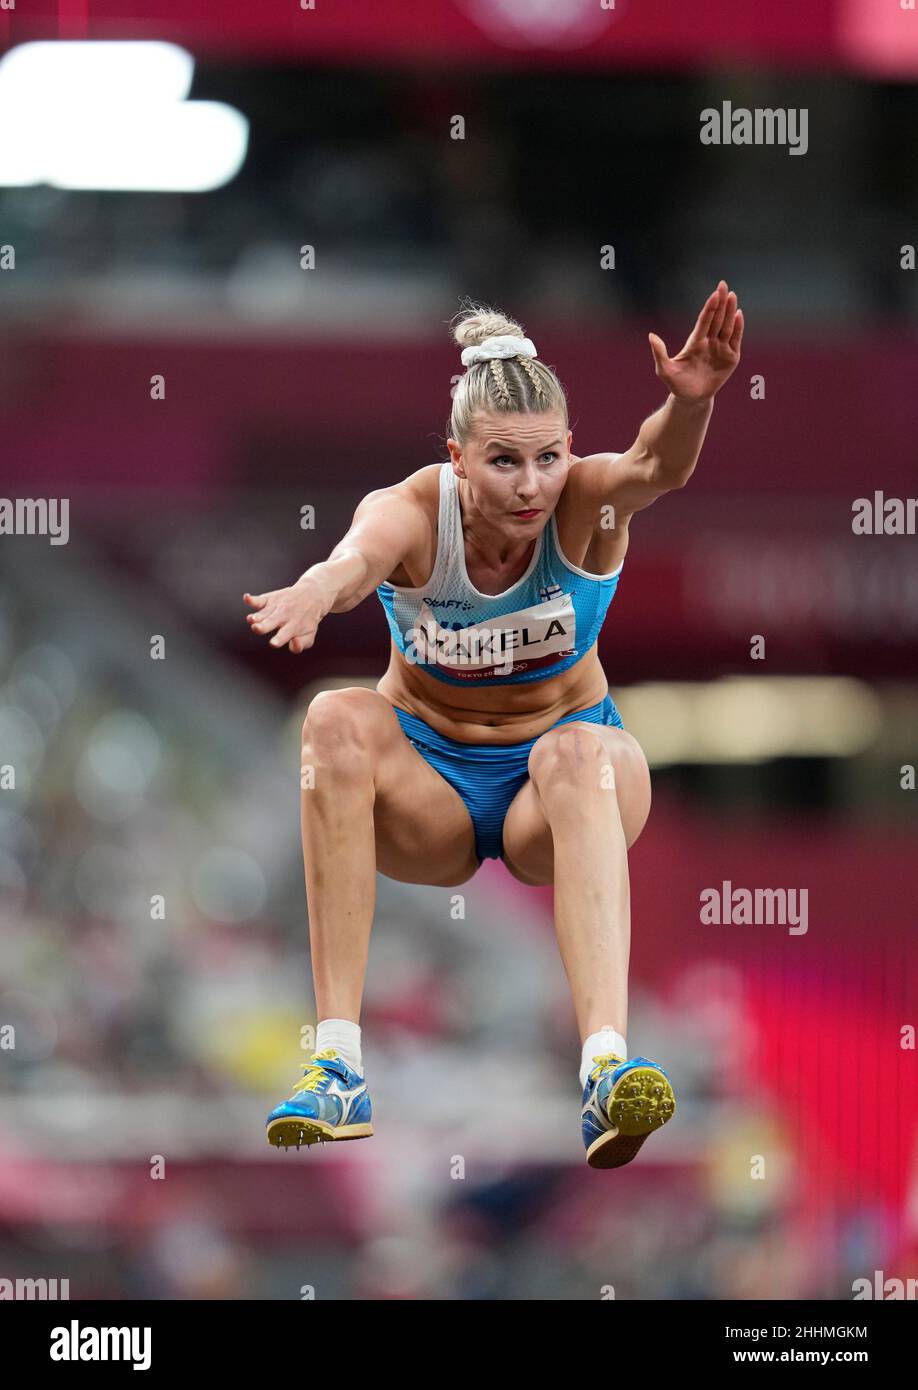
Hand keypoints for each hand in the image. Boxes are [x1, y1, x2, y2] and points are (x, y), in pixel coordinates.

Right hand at [244, 579, 325, 653]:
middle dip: (263, 626)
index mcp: (293, 626)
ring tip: (251, 618)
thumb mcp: (309, 634)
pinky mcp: (270, 599)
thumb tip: (294, 644)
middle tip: (256, 628)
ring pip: (263, 612)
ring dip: (256, 615)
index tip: (273, 643)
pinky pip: (259, 599)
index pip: (285, 634)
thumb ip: (301, 644)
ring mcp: (276, 607)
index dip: (279, 639)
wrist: (312, 595)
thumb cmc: (308, 620)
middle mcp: (284, 616)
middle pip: (271, 622)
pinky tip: (247, 598)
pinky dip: (252, 599)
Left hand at [648, 280, 743, 402]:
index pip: (704, 320)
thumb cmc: (676, 384)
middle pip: (716, 318)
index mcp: (695, 341)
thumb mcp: (665, 370)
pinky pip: (735, 340)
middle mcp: (709, 341)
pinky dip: (738, 328)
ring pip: (727, 326)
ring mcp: (721, 348)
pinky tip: (739, 315)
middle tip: (723, 285)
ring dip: (730, 311)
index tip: (714, 293)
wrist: (691, 399)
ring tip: (733, 296)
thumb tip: (651, 336)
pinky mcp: (731, 358)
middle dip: (721, 303)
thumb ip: (659, 353)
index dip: (709, 307)